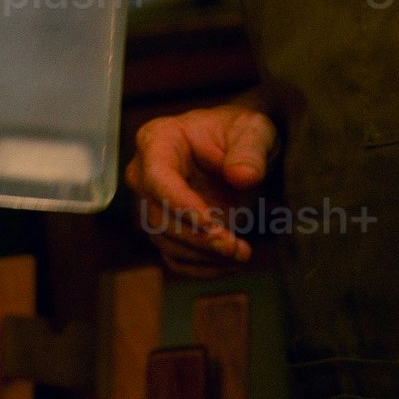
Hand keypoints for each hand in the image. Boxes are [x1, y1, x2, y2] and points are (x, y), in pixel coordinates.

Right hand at [133, 99, 276, 272]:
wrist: (239, 151)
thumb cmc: (239, 133)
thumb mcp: (253, 131)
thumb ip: (250, 151)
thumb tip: (243, 176)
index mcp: (158, 141)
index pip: (158, 178)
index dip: (181, 205)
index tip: (211, 225)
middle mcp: (145, 176)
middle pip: (159, 217)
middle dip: (198, 238)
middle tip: (235, 247)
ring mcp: (152, 206)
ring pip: (167, 243)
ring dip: (205, 256)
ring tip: (242, 253)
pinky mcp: (166, 231)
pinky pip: (176, 259)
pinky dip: (204, 268)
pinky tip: (231, 264)